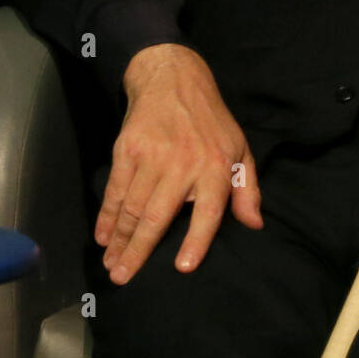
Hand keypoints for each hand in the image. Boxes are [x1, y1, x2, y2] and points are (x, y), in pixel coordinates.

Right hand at [94, 43, 262, 283]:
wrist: (174, 79)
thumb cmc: (211, 122)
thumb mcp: (240, 149)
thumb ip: (248, 189)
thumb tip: (255, 225)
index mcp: (215, 167)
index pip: (208, 212)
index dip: (196, 241)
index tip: (182, 268)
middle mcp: (183, 164)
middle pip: (158, 216)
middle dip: (139, 252)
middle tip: (123, 278)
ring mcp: (152, 156)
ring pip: (133, 207)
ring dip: (120, 240)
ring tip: (112, 265)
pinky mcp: (128, 149)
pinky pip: (116, 190)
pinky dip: (107, 215)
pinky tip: (103, 236)